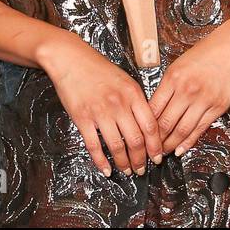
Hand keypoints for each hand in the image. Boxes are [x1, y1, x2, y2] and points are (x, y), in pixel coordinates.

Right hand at [39, 32, 165, 176]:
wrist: (70, 59)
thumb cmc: (98, 68)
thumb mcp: (125, 80)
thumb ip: (136, 100)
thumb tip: (147, 124)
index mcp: (133, 94)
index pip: (151, 126)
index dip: (156, 146)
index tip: (158, 157)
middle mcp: (119, 104)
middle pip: (136, 140)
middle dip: (142, 159)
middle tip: (142, 169)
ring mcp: (100, 112)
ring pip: (117, 146)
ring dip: (124, 163)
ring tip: (128, 170)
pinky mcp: (82, 118)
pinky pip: (94, 146)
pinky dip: (101, 162)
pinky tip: (106, 169)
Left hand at [148, 16, 229, 157]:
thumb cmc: (207, 52)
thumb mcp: (180, 64)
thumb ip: (168, 85)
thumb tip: (156, 106)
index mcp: (173, 77)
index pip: (153, 108)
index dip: (144, 126)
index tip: (140, 134)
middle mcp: (186, 89)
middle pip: (165, 122)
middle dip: (155, 141)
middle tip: (149, 150)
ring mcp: (203, 99)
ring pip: (181, 130)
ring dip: (170, 144)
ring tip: (163, 153)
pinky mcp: (218, 106)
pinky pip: (200, 128)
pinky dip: (188, 142)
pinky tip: (181, 148)